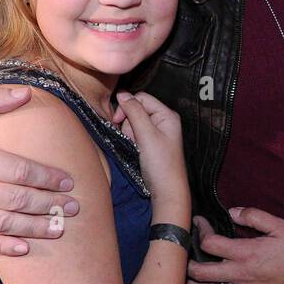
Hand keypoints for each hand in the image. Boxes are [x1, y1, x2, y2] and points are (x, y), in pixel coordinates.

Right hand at [0, 85, 78, 254]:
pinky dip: (2, 246)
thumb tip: (26, 92)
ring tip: (59, 229)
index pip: (18, 171)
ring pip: (2, 223)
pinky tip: (25, 249)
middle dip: (48, 204)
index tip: (68, 182)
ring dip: (33, 228)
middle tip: (73, 207)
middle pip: (15, 199)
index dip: (46, 177)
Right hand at [116, 91, 186, 217]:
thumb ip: (134, 112)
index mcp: (167, 115)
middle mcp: (163, 120)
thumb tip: (122, 94)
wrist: (166, 189)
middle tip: (132, 139)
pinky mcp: (151, 143)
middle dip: (128, 123)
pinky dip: (131, 141)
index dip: (127, 106)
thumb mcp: (146, 135)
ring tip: (136, 147)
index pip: (141, 98)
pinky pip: (135, 134)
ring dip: (129, 134)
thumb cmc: (161, 163)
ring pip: (132, 123)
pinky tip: (136, 150)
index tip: (117, 121)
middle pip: (135, 110)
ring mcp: (157, 132)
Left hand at [186, 207, 283, 283]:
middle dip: (188, 262)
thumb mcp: (281, 226)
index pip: (210, 243)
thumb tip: (232, 212)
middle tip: (184, 254)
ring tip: (183, 279)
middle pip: (202, 271)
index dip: (200, 230)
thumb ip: (254, 217)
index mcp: (246, 252)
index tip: (199, 223)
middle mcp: (240, 274)